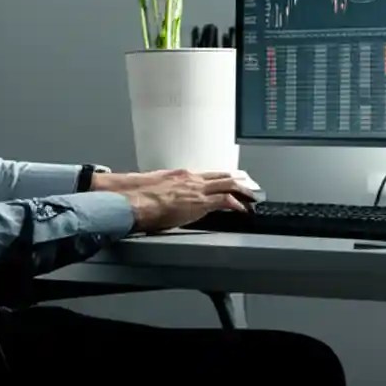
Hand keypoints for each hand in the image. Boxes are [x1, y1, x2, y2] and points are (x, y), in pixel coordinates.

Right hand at [100, 169, 250, 233]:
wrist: (134, 199)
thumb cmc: (137, 196)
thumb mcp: (153, 190)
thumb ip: (163, 193)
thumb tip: (162, 200)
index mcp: (180, 176)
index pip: (205, 175)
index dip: (219, 177)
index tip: (227, 179)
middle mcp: (191, 178)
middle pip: (221, 176)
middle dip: (236, 180)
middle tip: (248, 183)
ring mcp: (197, 189)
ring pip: (228, 185)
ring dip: (242, 191)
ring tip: (251, 197)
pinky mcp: (201, 202)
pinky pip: (225, 200)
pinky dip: (237, 205)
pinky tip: (243, 210)